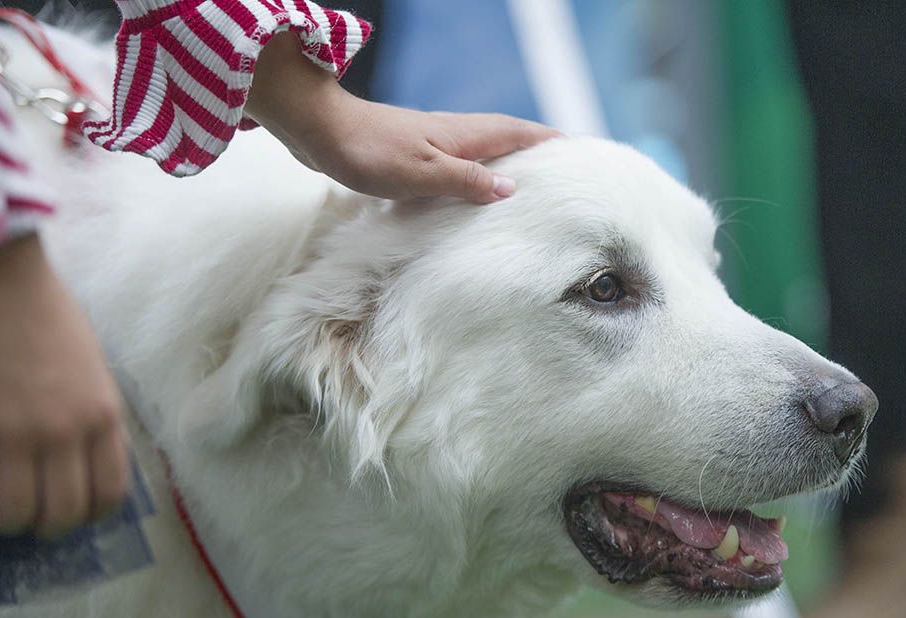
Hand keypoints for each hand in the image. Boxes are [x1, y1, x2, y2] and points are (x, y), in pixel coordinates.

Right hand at [0, 235, 128, 537]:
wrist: (1, 282)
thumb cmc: (52, 321)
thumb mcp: (95, 373)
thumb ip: (94, 421)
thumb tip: (86, 469)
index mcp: (103, 417)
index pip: (109, 493)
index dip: (91, 516)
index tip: (75, 515)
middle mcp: (66, 432)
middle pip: (62, 514)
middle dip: (47, 529)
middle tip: (33, 521)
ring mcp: (16, 432)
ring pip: (15, 512)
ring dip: (6, 521)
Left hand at [245, 32, 560, 202]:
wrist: (321, 132)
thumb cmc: (369, 151)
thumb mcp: (422, 173)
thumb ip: (466, 180)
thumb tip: (510, 190)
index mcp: (466, 135)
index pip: (524, 134)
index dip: (555, 143)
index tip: (584, 157)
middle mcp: (458, 134)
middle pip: (512, 141)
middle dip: (541, 155)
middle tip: (566, 180)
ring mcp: (438, 143)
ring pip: (487, 152)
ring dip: (512, 166)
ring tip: (531, 193)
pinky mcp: (418, 154)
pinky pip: (462, 165)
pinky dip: (480, 177)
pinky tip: (475, 196)